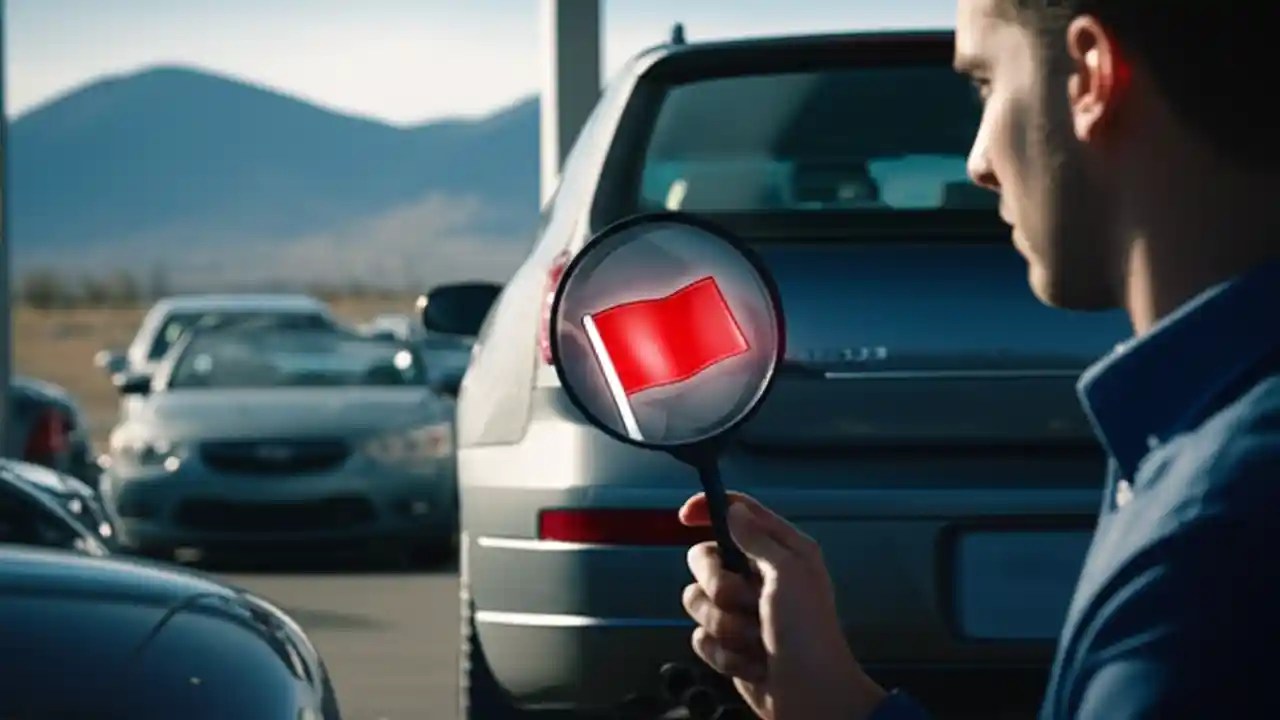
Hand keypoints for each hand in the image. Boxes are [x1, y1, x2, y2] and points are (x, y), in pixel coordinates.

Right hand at [679, 492, 887, 719]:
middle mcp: (758, 576)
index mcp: (780, 551)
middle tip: (748, 601)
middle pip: (704, 558)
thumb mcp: (790, 573)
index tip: (685, 516)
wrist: (811, 695)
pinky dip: (724, 654)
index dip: (709, 508)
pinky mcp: (728, 643)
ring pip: (696, 600)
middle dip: (719, 585)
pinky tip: (752, 661)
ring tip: (756, 639)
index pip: (738, 513)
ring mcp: (740, 611)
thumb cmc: (810, 633)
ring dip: (725, 625)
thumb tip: (734, 510)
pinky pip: (700, 637)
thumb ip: (758, 537)